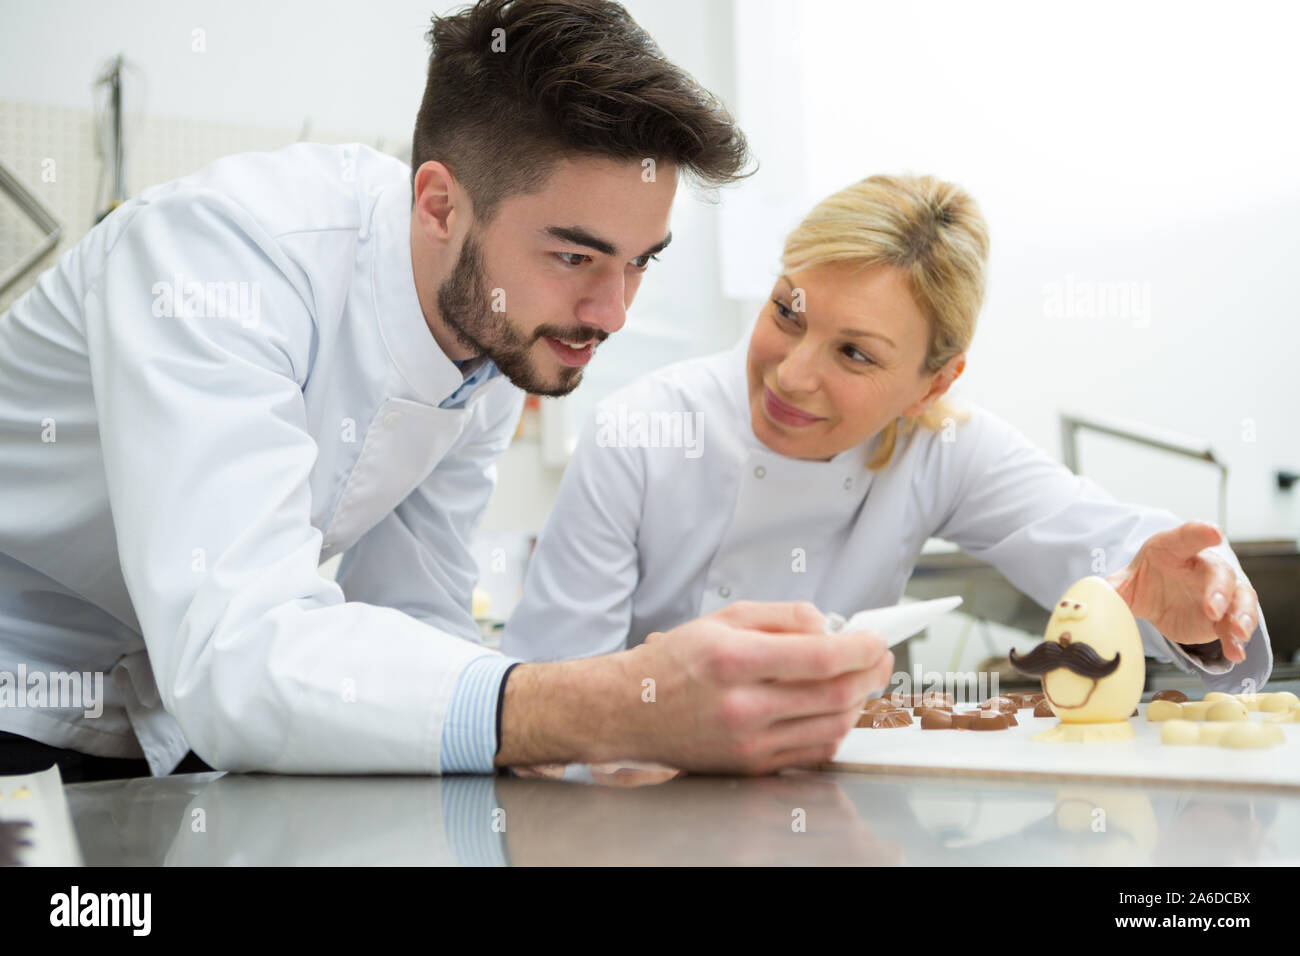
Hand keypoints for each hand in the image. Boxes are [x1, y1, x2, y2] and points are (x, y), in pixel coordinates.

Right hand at [629, 600, 892, 773]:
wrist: (634, 710)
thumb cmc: (677, 662)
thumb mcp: (723, 619)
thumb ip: (781, 616)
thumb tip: (828, 625)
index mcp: (733, 660)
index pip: (820, 657)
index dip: (860, 648)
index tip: (874, 639)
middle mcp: (742, 706)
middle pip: (836, 695)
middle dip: (871, 673)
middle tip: (880, 658)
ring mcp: (748, 742)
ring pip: (833, 726)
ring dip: (859, 701)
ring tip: (859, 679)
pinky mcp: (753, 765)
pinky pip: (815, 751)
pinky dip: (836, 728)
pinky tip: (834, 707)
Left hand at [1105, 521, 1258, 663]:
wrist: (1158, 600)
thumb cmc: (1146, 580)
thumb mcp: (1126, 583)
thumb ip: (1111, 588)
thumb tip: (1091, 594)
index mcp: (1173, 550)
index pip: (1187, 537)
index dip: (1199, 533)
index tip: (1213, 532)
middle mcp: (1201, 567)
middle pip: (1218, 572)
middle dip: (1219, 589)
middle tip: (1213, 608)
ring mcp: (1218, 591)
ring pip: (1239, 596)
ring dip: (1241, 614)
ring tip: (1238, 632)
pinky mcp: (1224, 616)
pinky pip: (1236, 624)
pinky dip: (1237, 639)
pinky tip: (1236, 652)